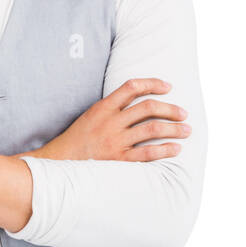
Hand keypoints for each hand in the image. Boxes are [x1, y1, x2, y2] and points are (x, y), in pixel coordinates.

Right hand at [27, 77, 189, 161]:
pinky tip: (176, 148)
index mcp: (103, 107)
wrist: (59, 163)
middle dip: (171, 109)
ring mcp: (114, 141)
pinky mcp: (118, 160)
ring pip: (152, 129)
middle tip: (183, 114)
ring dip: (174, 129)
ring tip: (186, 130)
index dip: (153, 84)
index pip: (132, 87)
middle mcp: (110, 122)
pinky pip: (147, 153)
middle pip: (148, 108)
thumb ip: (112, 108)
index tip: (168, 87)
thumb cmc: (78, 139)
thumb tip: (138, 101)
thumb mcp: (91, 116)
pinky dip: (165, 150)